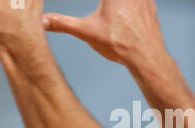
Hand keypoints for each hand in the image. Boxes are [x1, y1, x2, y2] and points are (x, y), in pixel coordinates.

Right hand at [42, 0, 164, 67]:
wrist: (145, 55)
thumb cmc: (118, 43)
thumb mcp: (86, 32)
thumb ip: (64, 23)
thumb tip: (44, 20)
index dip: (101, 8)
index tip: (100, 15)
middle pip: (110, 2)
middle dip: (107, 7)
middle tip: (106, 20)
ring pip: (126, 2)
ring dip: (118, 7)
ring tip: (115, 22)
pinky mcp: (150, 4)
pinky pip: (140, 0)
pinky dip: (132, 5)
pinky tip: (127, 18)